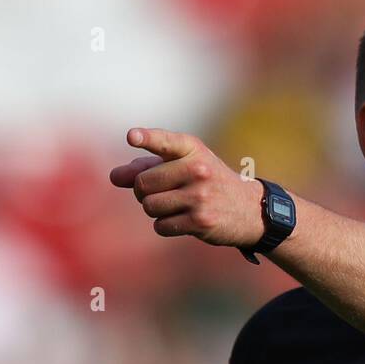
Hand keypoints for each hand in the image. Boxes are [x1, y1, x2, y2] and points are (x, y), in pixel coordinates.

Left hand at [109, 127, 265, 247]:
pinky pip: (161, 226)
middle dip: (143, 192)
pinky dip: (165, 226)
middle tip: (159, 193)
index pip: (165, 142)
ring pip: (150, 207)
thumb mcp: (184, 167)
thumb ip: (148, 167)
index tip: (132, 137)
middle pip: (143, 183)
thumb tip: (115, 177)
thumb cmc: (208, 183)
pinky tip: (181, 221)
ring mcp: (199, 196)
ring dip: (155, 210)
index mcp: (192, 150)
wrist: (249, 210)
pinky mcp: (200, 220)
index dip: (147, 138)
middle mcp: (197, 170)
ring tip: (175, 206)